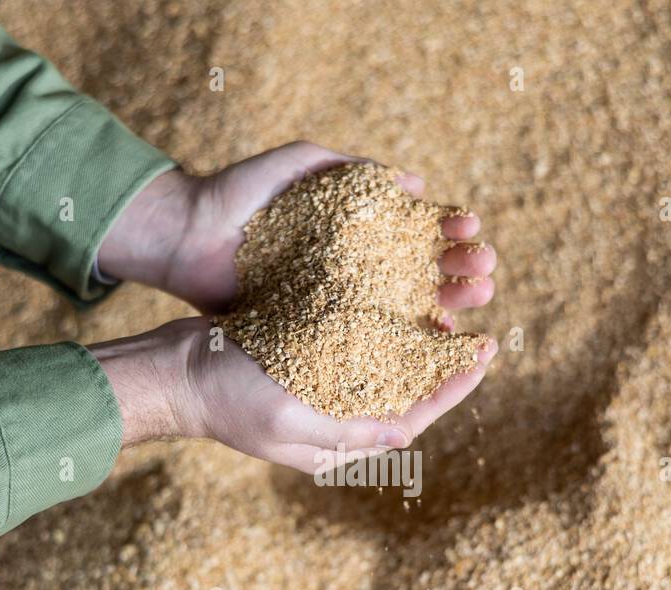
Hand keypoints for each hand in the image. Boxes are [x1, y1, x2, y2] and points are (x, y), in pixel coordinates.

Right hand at [91, 317, 497, 473]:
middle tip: (479, 319)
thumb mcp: (287, 419)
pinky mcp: (310, 359)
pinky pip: (361, 344)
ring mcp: (323, 389)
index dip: (451, 388)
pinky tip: (402, 294)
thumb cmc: (225, 399)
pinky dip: (385, 321)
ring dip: (420, 334)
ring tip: (448, 300)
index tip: (483, 356)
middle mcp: (337, 419)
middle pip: (407, 391)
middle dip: (445, 360)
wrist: (175, 370)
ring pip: (388, 364)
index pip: (410, 418)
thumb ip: (346, 430)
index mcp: (337, 445)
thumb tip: (404, 434)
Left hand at [95, 140, 496, 317]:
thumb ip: (346, 166)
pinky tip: (428, 343)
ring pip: (401, 307)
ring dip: (442, 306)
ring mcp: (334, 300)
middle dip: (457, 272)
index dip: (448, 232)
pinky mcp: (313, 329)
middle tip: (487, 274)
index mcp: (352, 227)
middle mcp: (349, 265)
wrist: (183, 238)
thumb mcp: (293, 164)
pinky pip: (365, 340)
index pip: (415, 231)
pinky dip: (400, 343)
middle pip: (418, 271)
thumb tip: (413, 184)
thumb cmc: (235, 195)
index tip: (473, 231)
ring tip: (472, 306)